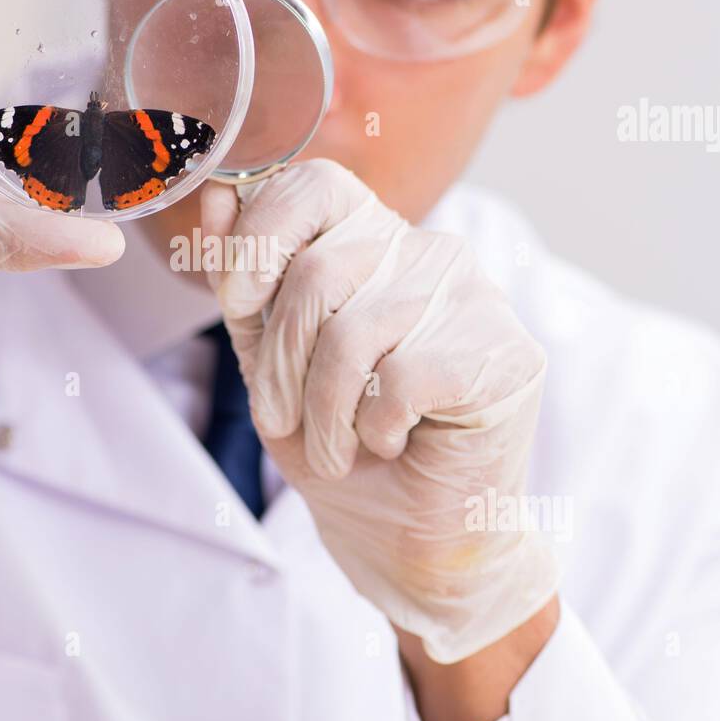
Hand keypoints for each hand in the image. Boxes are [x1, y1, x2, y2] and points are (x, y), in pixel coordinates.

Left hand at [200, 160, 558, 663]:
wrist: (412, 535)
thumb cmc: (342, 443)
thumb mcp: (269, 363)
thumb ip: (244, 286)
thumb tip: (214, 199)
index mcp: (370, 240)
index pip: (312, 185)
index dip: (259, 239)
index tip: (239, 304)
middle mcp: (428, 253)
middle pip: (317, 273)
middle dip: (279, 366)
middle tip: (285, 422)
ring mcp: (473, 297)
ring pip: (354, 332)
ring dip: (323, 412)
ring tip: (339, 445)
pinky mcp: (505, 353)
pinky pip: (401, 378)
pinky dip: (377, 427)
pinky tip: (398, 440)